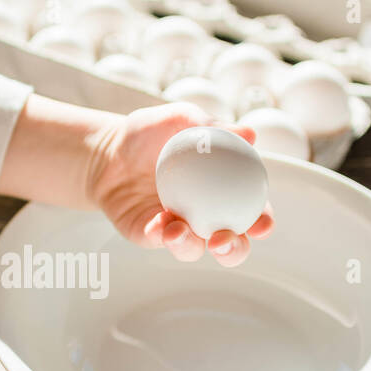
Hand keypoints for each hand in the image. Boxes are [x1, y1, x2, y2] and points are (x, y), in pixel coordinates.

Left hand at [86, 102, 274, 267]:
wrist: (107, 149)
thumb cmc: (150, 133)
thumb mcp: (180, 120)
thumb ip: (212, 126)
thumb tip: (250, 134)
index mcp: (224, 190)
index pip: (253, 212)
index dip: (263, 222)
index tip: (262, 224)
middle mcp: (205, 215)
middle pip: (230, 245)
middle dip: (233, 250)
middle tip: (222, 240)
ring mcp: (177, 228)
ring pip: (193, 250)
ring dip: (190, 246)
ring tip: (177, 229)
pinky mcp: (149, 235)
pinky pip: (158, 242)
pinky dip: (160, 235)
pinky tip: (157, 223)